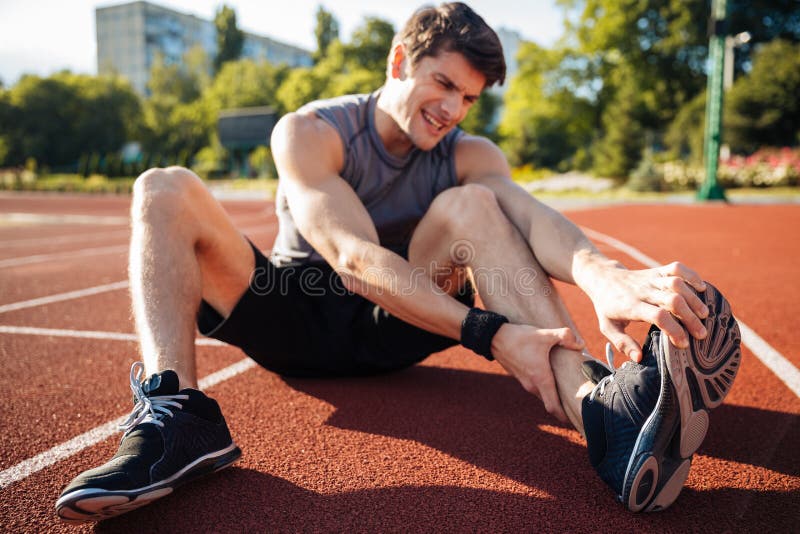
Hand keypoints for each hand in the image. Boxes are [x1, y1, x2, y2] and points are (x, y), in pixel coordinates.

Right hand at [491, 323, 583, 421]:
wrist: (494, 337)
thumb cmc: (519, 338)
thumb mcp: (544, 334)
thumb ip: (565, 337)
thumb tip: (580, 344)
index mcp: (540, 379)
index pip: (553, 407)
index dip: (564, 416)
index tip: (575, 419)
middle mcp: (532, 385)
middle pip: (550, 401)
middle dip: (563, 404)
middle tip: (577, 402)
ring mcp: (524, 382)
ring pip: (543, 393)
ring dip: (553, 393)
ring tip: (567, 386)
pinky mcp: (520, 376)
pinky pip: (535, 386)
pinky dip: (545, 385)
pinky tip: (551, 374)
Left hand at [588, 261, 708, 362]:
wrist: (602, 279)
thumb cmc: (608, 307)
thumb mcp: (608, 327)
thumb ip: (622, 343)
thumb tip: (639, 357)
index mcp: (631, 306)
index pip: (657, 316)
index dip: (674, 330)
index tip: (683, 344)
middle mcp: (643, 290)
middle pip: (672, 300)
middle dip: (690, 318)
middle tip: (701, 334)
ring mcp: (650, 278)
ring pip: (676, 284)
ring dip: (693, 298)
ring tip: (705, 314)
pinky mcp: (656, 270)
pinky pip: (676, 268)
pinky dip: (692, 276)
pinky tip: (702, 288)